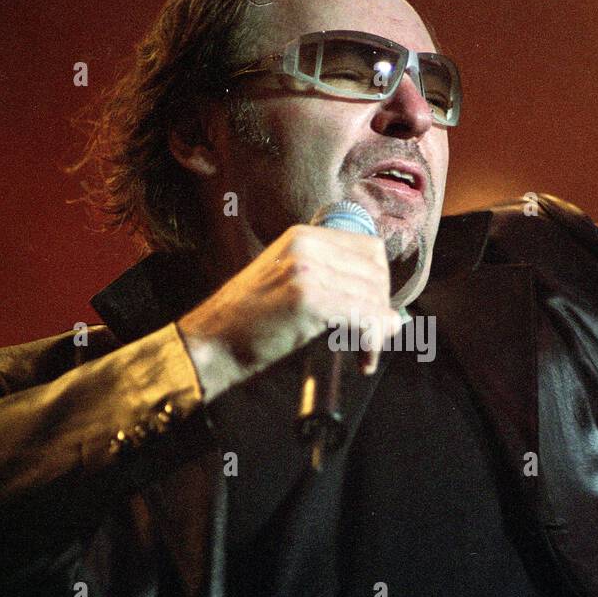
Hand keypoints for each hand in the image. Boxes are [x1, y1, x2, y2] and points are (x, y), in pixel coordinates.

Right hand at [177, 224, 403, 382]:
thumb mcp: (286, 282)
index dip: (379, 284)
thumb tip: (387, 311)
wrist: (210, 344)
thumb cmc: (248, 324)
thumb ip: (329, 282)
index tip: (372, 314)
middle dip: (381, 310)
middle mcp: (307, 245)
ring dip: (377, 332)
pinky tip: (362, 360)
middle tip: (370, 341)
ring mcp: (308, 270)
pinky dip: (371, 342)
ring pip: (374, 297)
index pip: (369, 249)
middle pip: (376, 273)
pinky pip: (364, 317)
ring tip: (363, 354)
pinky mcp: (309, 299)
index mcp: (303, 236)